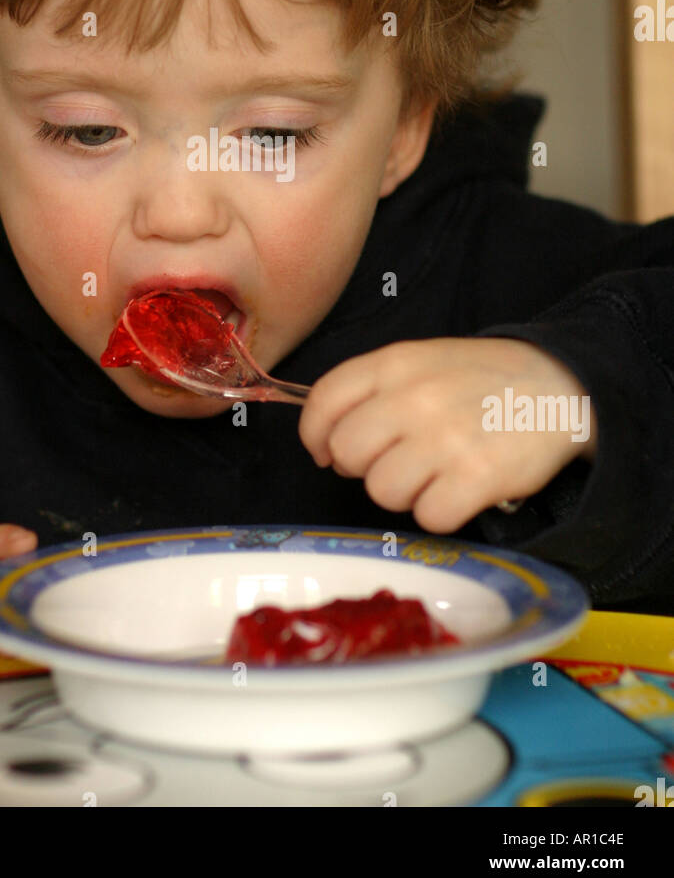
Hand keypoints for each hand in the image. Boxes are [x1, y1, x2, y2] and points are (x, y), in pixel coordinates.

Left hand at [298, 338, 597, 533]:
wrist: (560, 385)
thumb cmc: (483, 378)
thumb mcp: (423, 360)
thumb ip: (373, 390)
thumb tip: (329, 445)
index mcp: (395, 363)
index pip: (323, 401)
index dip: (316, 435)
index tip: (326, 452)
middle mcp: (413, 398)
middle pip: (348, 454)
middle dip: (366, 467)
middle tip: (398, 461)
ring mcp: (444, 438)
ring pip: (383, 491)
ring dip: (406, 492)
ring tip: (436, 473)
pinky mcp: (476, 478)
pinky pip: (428, 516)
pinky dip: (442, 512)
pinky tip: (460, 490)